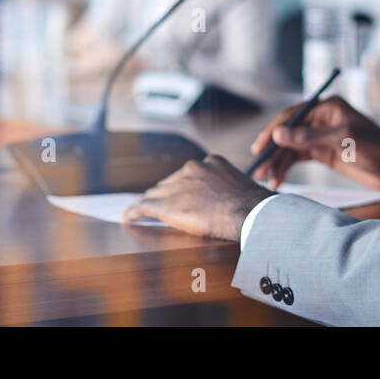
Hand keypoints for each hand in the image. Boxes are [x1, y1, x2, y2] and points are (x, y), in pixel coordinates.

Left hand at [122, 154, 272, 240]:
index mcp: (210, 162)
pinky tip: (128, 216)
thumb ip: (226, 187)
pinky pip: (145, 206)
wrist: (247, 212)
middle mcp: (191, 169)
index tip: (179, 194)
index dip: (180, 186)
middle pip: (169, 182)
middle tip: (158, 203)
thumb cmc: (251, 205)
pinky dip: (135, 212)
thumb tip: (227, 199)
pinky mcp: (168, 204)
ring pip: (155, 194)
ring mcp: (178, 186)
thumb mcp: (240, 187)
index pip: (187, 174)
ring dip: (148, 202)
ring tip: (137, 209)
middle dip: (164, 193)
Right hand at [249, 96, 379, 190]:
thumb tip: (278, 134)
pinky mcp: (324, 153)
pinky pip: (299, 159)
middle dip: (272, 150)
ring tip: (263, 178)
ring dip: (277, 162)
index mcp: (326, 107)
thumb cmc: (376, 148)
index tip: (260, 147)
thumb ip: (310, 138)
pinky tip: (278, 181)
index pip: (292, 116)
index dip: (273, 131)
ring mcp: (321, 137)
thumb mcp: (342, 140)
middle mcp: (321, 120)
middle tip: (257, 168)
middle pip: (288, 133)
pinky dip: (287, 169)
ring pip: (291, 148)